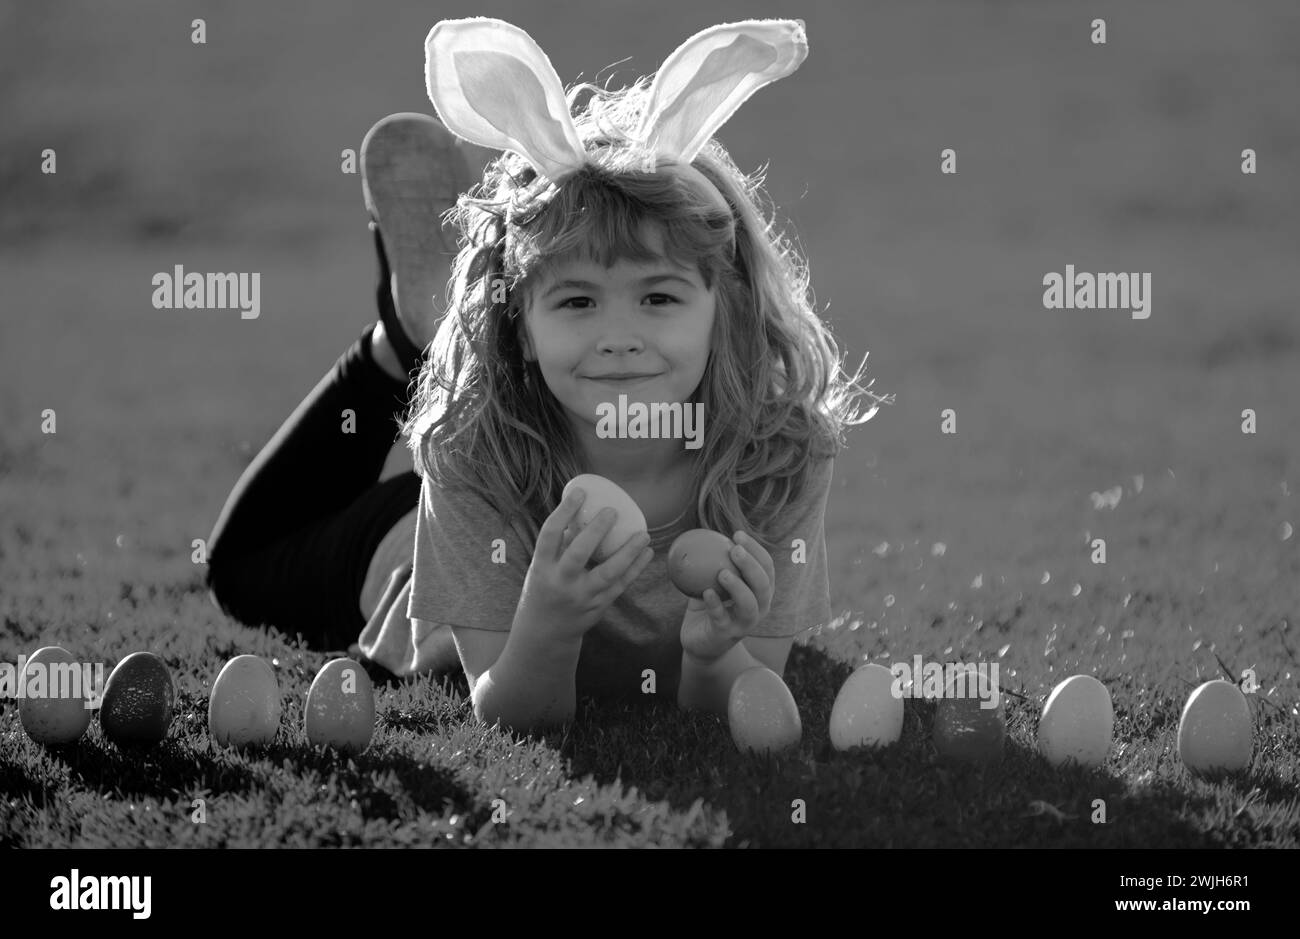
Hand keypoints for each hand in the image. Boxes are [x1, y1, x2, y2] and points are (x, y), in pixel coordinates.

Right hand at [516, 486, 653, 644]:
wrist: (545, 632)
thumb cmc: (544, 588)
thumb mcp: (542, 567)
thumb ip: (561, 544)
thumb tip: (584, 510)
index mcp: (542, 567)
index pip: (550, 535)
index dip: (564, 512)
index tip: (580, 492)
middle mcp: (560, 583)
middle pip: (578, 554)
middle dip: (596, 531)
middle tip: (612, 511)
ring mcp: (581, 597)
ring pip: (607, 574)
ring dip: (628, 553)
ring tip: (643, 534)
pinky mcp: (598, 607)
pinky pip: (620, 585)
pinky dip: (635, 568)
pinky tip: (646, 552)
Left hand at [679, 531, 774, 662]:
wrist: (701, 643)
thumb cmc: (709, 607)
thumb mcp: (712, 582)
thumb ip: (712, 563)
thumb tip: (702, 534)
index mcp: (761, 592)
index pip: (766, 566)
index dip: (756, 549)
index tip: (737, 534)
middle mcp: (759, 608)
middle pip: (763, 584)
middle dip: (751, 565)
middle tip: (734, 549)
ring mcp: (745, 624)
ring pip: (749, 604)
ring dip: (738, 587)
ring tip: (722, 572)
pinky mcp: (727, 635)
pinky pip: (722, 618)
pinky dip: (715, 605)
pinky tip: (706, 592)